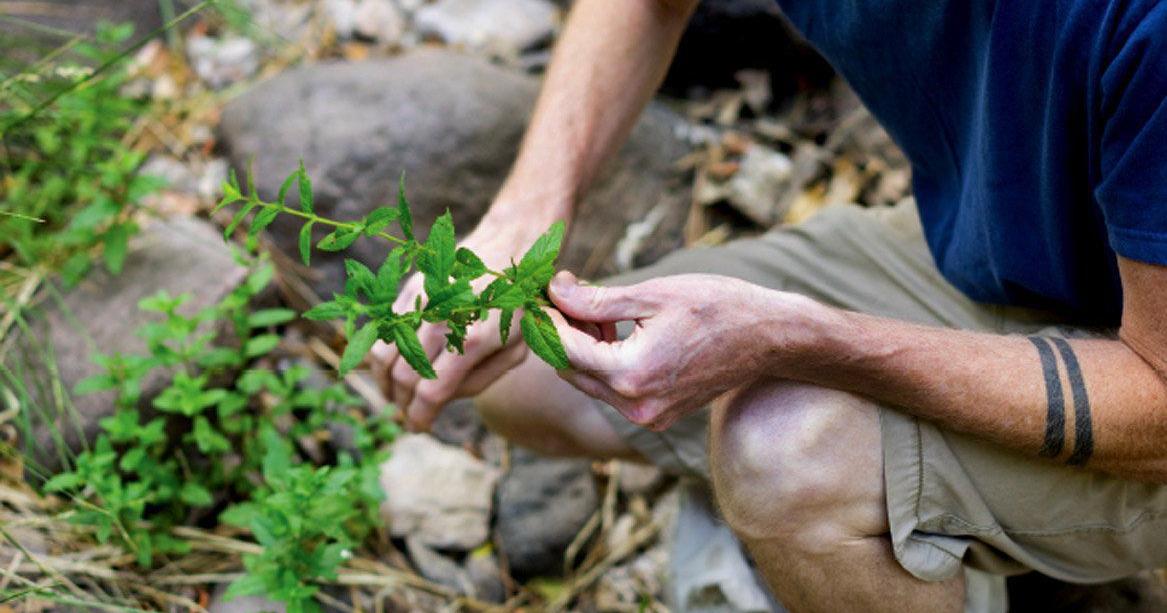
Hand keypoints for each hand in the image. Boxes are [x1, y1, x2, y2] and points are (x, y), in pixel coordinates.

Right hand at [370, 219, 545, 430]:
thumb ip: (481, 379)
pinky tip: (395, 364)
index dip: (420, 417)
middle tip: (408, 414)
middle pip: (403, 377)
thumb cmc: (521, 303)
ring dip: (385, 381)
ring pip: (383, 353)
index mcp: (474, 339)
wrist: (513, 245)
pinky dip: (383, 351)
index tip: (419, 427)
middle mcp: (443, 318)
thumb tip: (443, 399)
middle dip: (402, 403)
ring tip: (395, 394)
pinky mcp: (412, 287)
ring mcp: (423, 300)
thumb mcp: (517, 348)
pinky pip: (385, 327)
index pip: (430, 393)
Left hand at [548, 271, 819, 430]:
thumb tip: (555, 292)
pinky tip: (618, 332)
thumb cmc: (717, 307)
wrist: (769, 338)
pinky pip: (613, 391)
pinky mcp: (656, 417)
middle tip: (567, 296)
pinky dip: (605, 363)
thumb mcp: (653, 294)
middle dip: (562, 334)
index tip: (543, 292)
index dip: (549, 319)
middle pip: (571, 371)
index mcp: (632, 374)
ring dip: (583, 349)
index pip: (566, 350)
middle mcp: (636, 405)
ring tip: (597, 311)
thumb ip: (597, 300)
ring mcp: (647, 416)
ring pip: (589, 382)